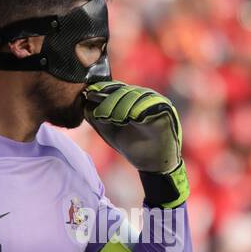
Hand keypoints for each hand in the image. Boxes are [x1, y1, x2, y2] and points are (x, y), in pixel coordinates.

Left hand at [84, 82, 188, 207]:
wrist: (151, 163)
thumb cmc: (131, 144)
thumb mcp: (109, 129)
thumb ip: (97, 117)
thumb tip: (84, 103)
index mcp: (131, 97)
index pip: (116, 88)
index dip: (102, 91)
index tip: (89, 95)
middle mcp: (144, 96)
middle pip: (125, 91)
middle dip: (110, 101)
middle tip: (100, 114)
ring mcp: (156, 102)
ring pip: (137, 96)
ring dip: (123, 106)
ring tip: (113, 119)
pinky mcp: (166, 111)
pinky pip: (152, 106)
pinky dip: (140, 111)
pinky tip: (130, 119)